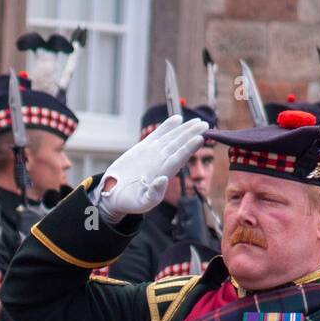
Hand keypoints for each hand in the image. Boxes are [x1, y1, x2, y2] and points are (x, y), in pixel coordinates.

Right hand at [94, 116, 209, 222]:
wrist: (114, 194)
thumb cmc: (129, 202)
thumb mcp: (142, 202)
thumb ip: (154, 194)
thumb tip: (164, 179)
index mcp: (163, 174)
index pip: (179, 158)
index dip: (189, 148)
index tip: (200, 138)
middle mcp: (161, 162)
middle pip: (179, 145)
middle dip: (191, 135)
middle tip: (205, 125)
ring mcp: (153, 153)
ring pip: (172, 138)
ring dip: (184, 129)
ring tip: (198, 122)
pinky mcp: (143, 148)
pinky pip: (158, 134)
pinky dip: (167, 126)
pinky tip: (177, 118)